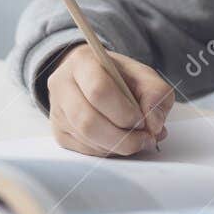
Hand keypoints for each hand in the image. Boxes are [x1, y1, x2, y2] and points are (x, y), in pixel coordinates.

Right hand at [47, 44, 173, 156]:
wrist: (93, 78)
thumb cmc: (118, 76)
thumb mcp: (143, 75)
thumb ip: (156, 94)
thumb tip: (154, 124)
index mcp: (82, 62)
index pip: (99, 91)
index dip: (124, 112)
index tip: (142, 120)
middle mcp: (62, 85)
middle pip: (88, 120)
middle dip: (122, 137)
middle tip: (144, 138)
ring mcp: (57, 111)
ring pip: (86, 139)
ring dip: (118, 146)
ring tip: (137, 140)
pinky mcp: (59, 132)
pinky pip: (85, 150)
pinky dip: (108, 151)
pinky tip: (119, 141)